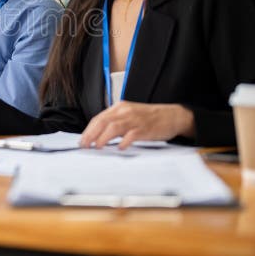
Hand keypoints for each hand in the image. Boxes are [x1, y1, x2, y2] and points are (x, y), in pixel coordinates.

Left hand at [80, 101, 194, 148]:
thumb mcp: (129, 115)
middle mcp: (125, 111)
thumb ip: (115, 123)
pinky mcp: (145, 128)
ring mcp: (135, 119)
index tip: (82, 140)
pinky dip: (124, 141)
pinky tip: (120, 148)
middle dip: (91, 134)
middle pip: (103, 121)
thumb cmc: (150, 118)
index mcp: (120, 107)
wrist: (172, 115)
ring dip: (103, 137)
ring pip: (114, 127)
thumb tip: (99, 136)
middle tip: (85, 145)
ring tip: (97, 147)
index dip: (89, 130)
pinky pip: (132, 134)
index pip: (99, 118)